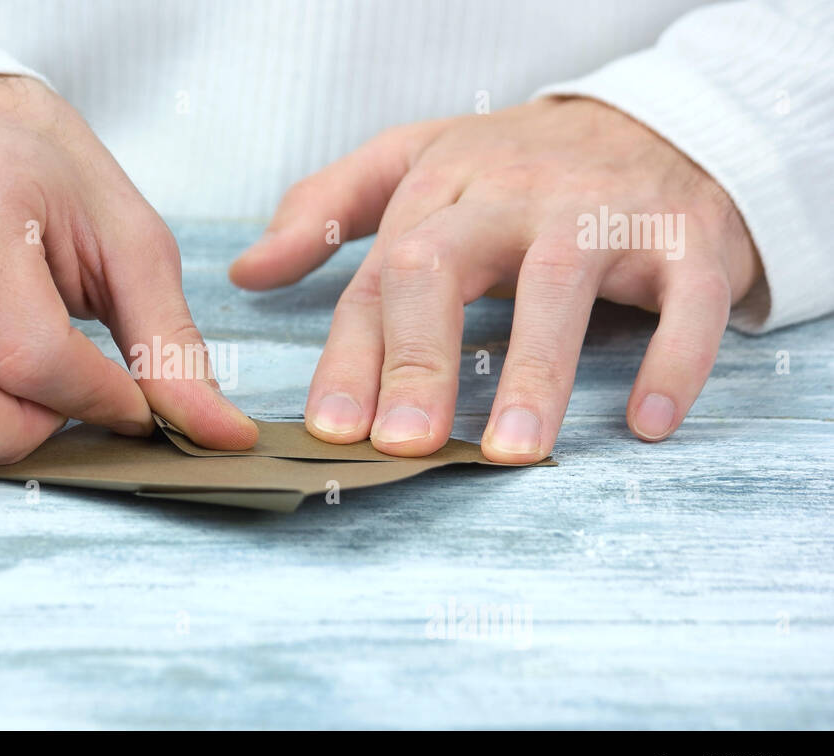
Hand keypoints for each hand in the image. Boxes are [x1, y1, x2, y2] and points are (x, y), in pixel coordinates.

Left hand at [231, 97, 760, 461]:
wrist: (659, 124)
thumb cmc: (518, 166)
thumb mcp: (416, 162)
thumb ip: (328, 210)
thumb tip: (248, 270)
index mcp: (441, 186)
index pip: (379, 276)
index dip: (352, 357)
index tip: (332, 431)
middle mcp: (513, 194)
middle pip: (445, 266)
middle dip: (418, 359)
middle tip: (405, 444)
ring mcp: (600, 212)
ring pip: (558, 284)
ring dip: (534, 372)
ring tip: (513, 451)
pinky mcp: (686, 234)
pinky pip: (684, 297)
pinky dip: (672, 358)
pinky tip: (647, 421)